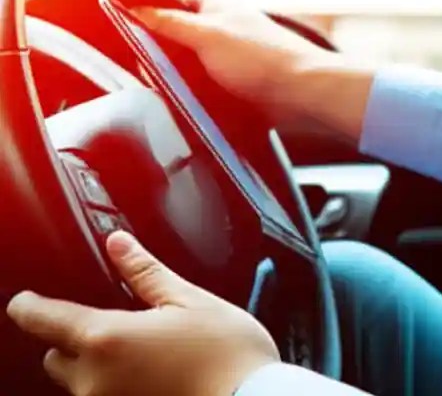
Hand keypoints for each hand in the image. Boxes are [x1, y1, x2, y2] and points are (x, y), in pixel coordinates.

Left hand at [6, 231, 279, 395]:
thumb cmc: (229, 357)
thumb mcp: (190, 301)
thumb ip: (146, 272)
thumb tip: (119, 244)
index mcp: (105, 339)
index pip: (39, 318)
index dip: (28, 304)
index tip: (27, 299)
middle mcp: (94, 380)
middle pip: (55, 356)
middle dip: (78, 340)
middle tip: (121, 328)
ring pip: (82, 382)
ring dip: (101, 367)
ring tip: (149, 356)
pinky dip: (120, 387)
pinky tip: (157, 378)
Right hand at [134, 0, 339, 126]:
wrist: (301, 95)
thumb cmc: (265, 58)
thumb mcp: (207, 35)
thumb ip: (169, 23)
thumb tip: (135, 9)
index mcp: (212, 1)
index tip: (115, 8)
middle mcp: (215, 23)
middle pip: (166, 27)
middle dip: (151, 43)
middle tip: (142, 58)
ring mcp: (220, 51)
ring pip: (177, 57)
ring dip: (167, 70)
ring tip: (160, 80)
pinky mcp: (226, 78)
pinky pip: (193, 80)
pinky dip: (183, 87)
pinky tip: (177, 96)